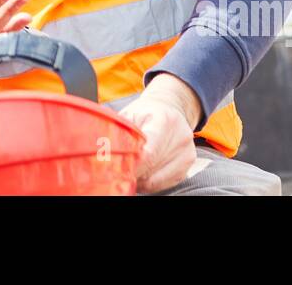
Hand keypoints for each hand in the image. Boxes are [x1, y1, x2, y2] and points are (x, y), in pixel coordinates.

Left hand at [118, 73, 201, 192]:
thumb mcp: (129, 115)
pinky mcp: (188, 163)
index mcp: (164, 121)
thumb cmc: (145, 113)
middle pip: (151, 168)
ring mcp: (187, 152)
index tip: (117, 169)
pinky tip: (142, 172)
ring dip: (140, 179)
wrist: (170, 108)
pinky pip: (165, 183)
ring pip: (157, 180)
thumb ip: (118, 132)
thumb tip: (103, 150)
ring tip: (130, 169)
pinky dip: (150, 182)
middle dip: (132, 172)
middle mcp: (180, 137)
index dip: (131, 166)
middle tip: (118, 170)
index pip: (148, 154)